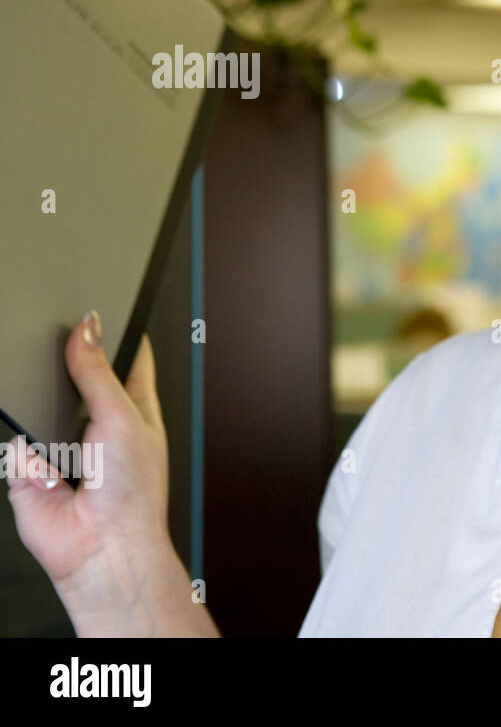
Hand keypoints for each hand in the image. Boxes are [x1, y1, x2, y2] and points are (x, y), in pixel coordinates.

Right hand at [5, 312, 216, 634]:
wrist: (102, 549)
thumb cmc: (133, 493)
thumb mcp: (122, 417)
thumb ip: (97, 372)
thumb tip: (87, 327)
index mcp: (132, 407)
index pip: (126, 358)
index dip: (115, 333)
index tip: (102, 304)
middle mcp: (96, 423)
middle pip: (74, 376)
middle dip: (63, 366)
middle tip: (51, 340)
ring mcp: (60, 444)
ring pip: (38, 405)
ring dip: (37, 405)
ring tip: (57, 422)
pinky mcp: (28, 467)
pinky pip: (14, 443)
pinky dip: (21, 443)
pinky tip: (40, 458)